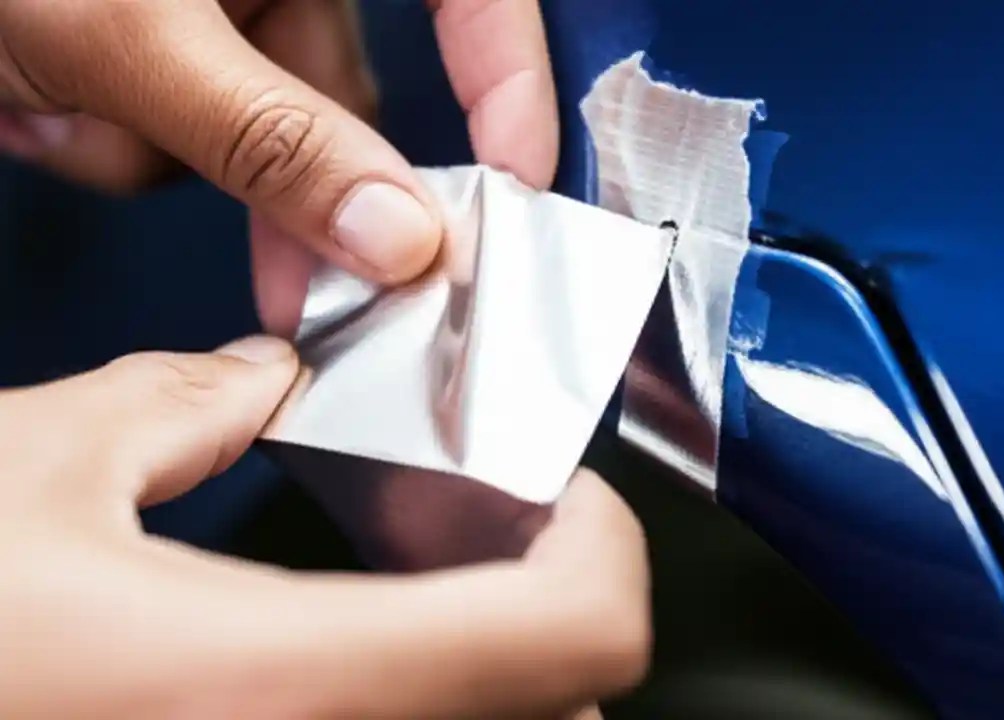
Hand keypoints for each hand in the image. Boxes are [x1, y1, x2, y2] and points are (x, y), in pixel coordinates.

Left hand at [0, 0, 558, 335]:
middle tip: (318, 294)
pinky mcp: (146, 42)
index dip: (509, 81)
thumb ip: (272, 137)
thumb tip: (400, 234)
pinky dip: (110, 138)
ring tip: (52, 100)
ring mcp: (203, 0)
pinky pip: (175, 127)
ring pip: (250, 127)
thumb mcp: (128, 29)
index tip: (515, 194)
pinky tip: (35, 98)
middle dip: (303, 187)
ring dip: (165, 154)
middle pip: (346, 87)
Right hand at [0, 337, 647, 718]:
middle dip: (537, 612)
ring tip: (405, 597)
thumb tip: (247, 381)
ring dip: (487, 672)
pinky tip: (315, 664)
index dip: (599, 552)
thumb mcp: (22, 475)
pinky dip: (416, 703)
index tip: (556, 501)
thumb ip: (169, 405)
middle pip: (556, 712)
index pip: (575, 640)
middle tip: (478, 542)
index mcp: (281, 689)